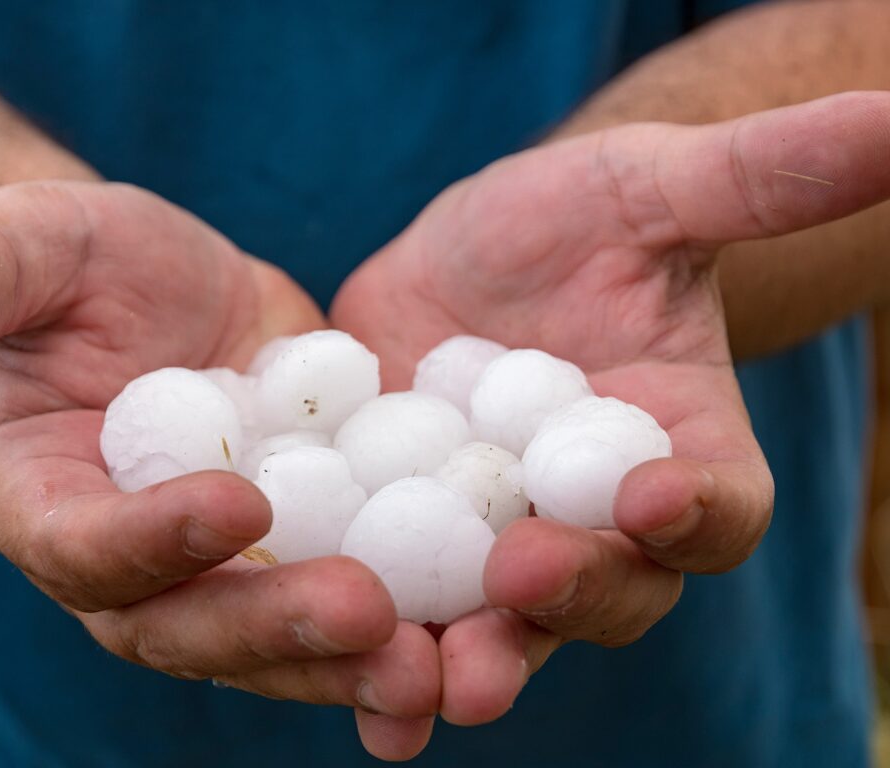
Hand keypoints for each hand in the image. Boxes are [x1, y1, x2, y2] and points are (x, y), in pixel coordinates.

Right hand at [0, 181, 439, 759]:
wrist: (161, 287)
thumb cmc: (77, 264)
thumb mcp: (26, 247)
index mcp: (48, 501)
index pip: (82, 546)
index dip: (146, 539)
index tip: (233, 504)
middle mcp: (136, 560)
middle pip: (194, 622)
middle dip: (277, 628)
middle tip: (369, 619)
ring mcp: (227, 564)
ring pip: (282, 636)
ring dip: (356, 661)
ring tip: (439, 667)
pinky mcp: (306, 540)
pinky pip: (352, 594)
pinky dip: (409, 629)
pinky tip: (476, 644)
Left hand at [332, 92, 889, 732]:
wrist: (479, 257)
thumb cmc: (585, 218)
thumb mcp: (656, 188)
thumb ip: (762, 177)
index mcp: (679, 455)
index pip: (716, 506)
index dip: (697, 510)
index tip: (651, 491)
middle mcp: (600, 525)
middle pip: (609, 591)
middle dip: (570, 601)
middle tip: (520, 586)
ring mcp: (502, 543)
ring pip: (502, 626)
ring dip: (471, 660)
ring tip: (426, 686)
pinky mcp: (414, 539)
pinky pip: (404, 604)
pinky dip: (379, 650)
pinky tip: (341, 665)